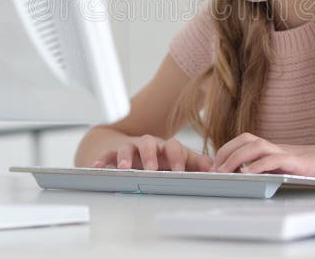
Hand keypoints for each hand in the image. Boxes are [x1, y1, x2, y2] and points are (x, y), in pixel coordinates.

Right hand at [91, 135, 212, 171]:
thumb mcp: (181, 159)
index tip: (178, 171)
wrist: (136, 148)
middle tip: (151, 170)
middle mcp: (149, 145)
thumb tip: (218, 169)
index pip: (173, 147)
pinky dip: (102, 161)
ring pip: (127, 148)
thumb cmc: (162, 156)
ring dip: (125, 158)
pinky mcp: (114, 153)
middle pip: (149, 143)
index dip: (177, 158)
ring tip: (124, 169)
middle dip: (150, 156)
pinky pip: (106, 155)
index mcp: (166, 147)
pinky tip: (97, 167)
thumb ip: (198, 164)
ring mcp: (131, 148)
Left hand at [212, 132, 314, 185]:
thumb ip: (280, 170)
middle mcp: (282, 147)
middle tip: (214, 168)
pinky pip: (276, 160)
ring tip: (225, 170)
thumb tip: (257, 178)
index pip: (248, 140)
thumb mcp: (297, 169)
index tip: (216, 163)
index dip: (229, 148)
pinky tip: (249, 173)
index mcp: (280, 149)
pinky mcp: (301, 163)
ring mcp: (291, 153)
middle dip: (227, 151)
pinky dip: (260, 165)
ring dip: (237, 157)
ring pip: (257, 146)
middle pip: (247, 139)